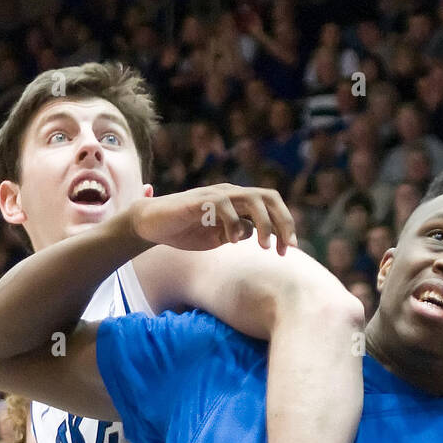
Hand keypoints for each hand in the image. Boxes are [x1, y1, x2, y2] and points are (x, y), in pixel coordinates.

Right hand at [130, 184, 295, 253]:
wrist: (154, 225)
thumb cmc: (186, 230)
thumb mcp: (220, 236)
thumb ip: (240, 233)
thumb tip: (258, 235)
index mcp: (238, 202)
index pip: (270, 205)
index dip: (284, 224)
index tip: (288, 249)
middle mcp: (230, 194)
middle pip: (268, 197)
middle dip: (282, 222)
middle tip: (284, 248)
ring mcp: (216, 194)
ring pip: (251, 199)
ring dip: (263, 224)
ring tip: (263, 246)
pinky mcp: (200, 200)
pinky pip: (225, 206)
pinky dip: (234, 224)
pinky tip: (233, 241)